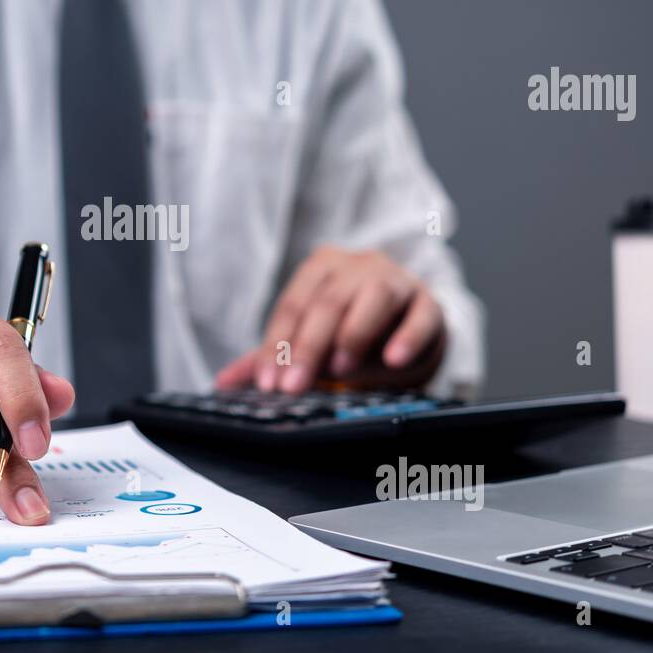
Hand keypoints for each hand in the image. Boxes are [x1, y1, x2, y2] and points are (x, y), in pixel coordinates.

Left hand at [215, 247, 445, 394]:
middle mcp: (358, 265)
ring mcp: (397, 280)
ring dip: (353, 334)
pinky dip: (407, 337)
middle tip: (294, 386)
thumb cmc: (350, 330)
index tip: (269, 383)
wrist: (409, 325)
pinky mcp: (429, 302)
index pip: (293, 305)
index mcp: (321, 268)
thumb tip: (223, 383)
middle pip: (328, 302)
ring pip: (373, 299)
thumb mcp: (310, 340)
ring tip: (339, 369)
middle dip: (308, 347)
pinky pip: (421, 315)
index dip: (278, 344)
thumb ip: (271, 357)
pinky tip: (394, 359)